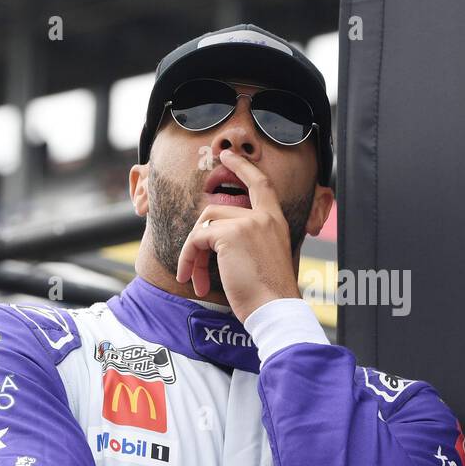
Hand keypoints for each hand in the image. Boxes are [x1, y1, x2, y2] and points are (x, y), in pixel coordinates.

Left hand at [175, 148, 300, 321]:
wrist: (275, 309)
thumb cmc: (269, 294)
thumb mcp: (265, 259)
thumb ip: (249, 242)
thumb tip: (213, 238)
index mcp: (276, 222)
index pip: (261, 184)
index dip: (243, 168)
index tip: (228, 156)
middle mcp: (264, 217)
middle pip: (216, 211)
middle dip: (198, 240)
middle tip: (194, 269)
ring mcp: (248, 223)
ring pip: (204, 225)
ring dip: (192, 253)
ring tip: (195, 278)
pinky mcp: (230, 235)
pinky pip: (197, 239)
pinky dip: (188, 258)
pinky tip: (194, 280)